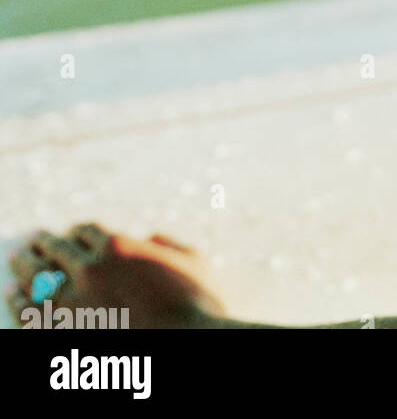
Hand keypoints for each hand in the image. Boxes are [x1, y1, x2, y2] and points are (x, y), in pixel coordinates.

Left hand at [6, 223, 227, 328]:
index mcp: (119, 246)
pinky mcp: (61, 333)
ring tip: (19, 260)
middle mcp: (90, 268)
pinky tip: (14, 293)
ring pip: (37, 276)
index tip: (72, 234)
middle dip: (45, 243)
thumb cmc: (198, 306)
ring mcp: (72, 302)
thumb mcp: (193, 261)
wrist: (188, 346)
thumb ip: (169, 244)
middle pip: (56, 249)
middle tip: (36, 240)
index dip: (78, 231)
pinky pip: (29, 312)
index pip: (86, 231)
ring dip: (26, 265)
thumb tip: (151, 237)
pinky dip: (19, 299)